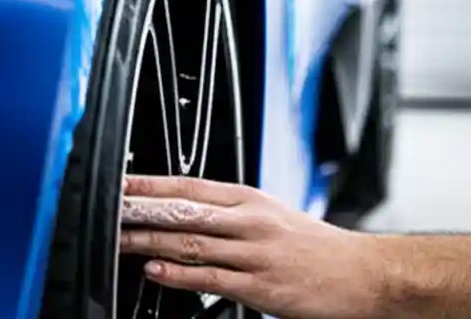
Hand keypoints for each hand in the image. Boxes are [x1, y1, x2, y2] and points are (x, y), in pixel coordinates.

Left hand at [120, 175, 388, 318]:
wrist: (361, 274)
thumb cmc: (317, 247)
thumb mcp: (274, 215)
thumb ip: (233, 212)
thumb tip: (188, 211)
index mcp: (251, 200)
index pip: (191, 185)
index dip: (151, 184)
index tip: (121, 183)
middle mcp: (250, 222)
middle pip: (184, 212)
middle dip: (142, 210)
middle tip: (110, 209)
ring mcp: (254, 254)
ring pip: (191, 244)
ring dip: (150, 243)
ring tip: (120, 241)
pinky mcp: (260, 287)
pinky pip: (210, 279)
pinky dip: (178, 275)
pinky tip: (154, 273)